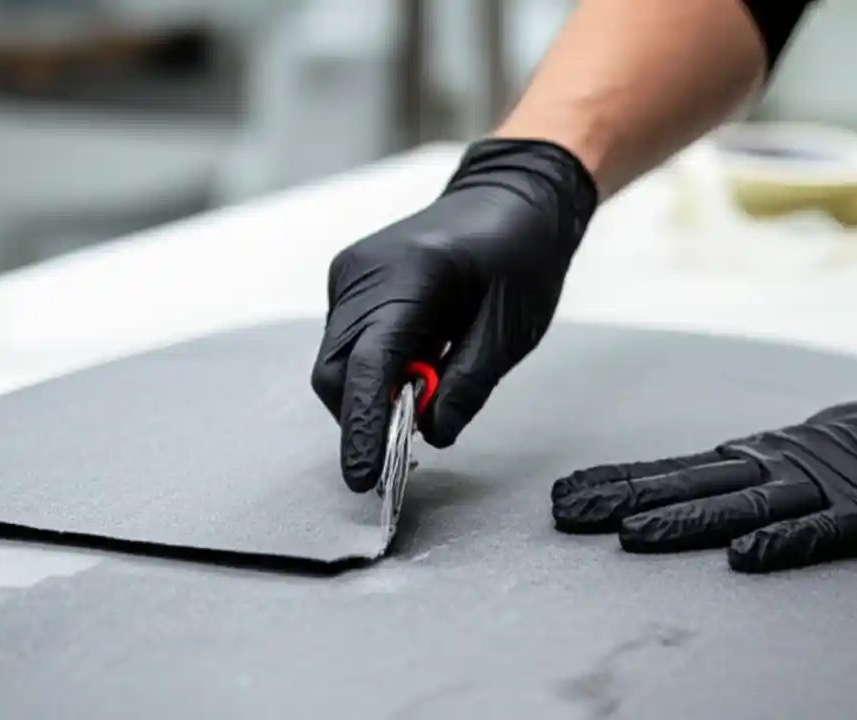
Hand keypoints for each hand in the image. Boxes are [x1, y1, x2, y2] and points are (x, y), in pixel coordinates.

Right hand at [313, 139, 597, 491]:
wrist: (511, 197)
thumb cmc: (520, 254)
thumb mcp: (510, 328)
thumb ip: (468, 385)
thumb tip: (430, 433)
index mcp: (407, 276)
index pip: (367, 366)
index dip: (361, 427)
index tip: (363, 476)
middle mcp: (363, 274)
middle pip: (337, 372)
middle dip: (364, 417)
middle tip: (407, 445)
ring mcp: (350, 276)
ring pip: (338, 363)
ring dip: (372, 395)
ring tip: (429, 391)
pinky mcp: (352, 285)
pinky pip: (349, 345)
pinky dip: (375, 372)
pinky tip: (420, 365)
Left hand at [551, 341, 856, 571]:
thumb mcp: (817, 446)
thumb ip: (769, 464)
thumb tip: (722, 471)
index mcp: (771, 453)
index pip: (684, 467)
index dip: (626, 481)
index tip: (571, 493)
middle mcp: (785, 464)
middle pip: (695, 481)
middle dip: (629, 498)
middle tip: (571, 512)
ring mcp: (828, 485)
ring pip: (744, 504)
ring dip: (687, 519)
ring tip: (635, 534)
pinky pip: (823, 530)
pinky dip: (784, 541)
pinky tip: (747, 554)